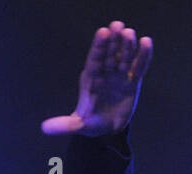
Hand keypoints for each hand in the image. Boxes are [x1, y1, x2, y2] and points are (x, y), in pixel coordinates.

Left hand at [41, 21, 152, 136]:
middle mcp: (105, 73)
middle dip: (113, 41)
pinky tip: (146, 42)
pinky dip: (143, 55)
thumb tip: (44, 128)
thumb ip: (65, 125)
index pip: (95, 59)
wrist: (107, 129)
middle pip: (110, 53)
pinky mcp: (132, 81)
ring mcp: (119, 75)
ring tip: (129, 33)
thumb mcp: (77, 125)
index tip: (103, 32)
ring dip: (127, 45)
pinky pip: (138, 66)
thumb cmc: (90, 123)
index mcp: (91, 78)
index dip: (99, 46)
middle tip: (117, 25)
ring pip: (124, 57)